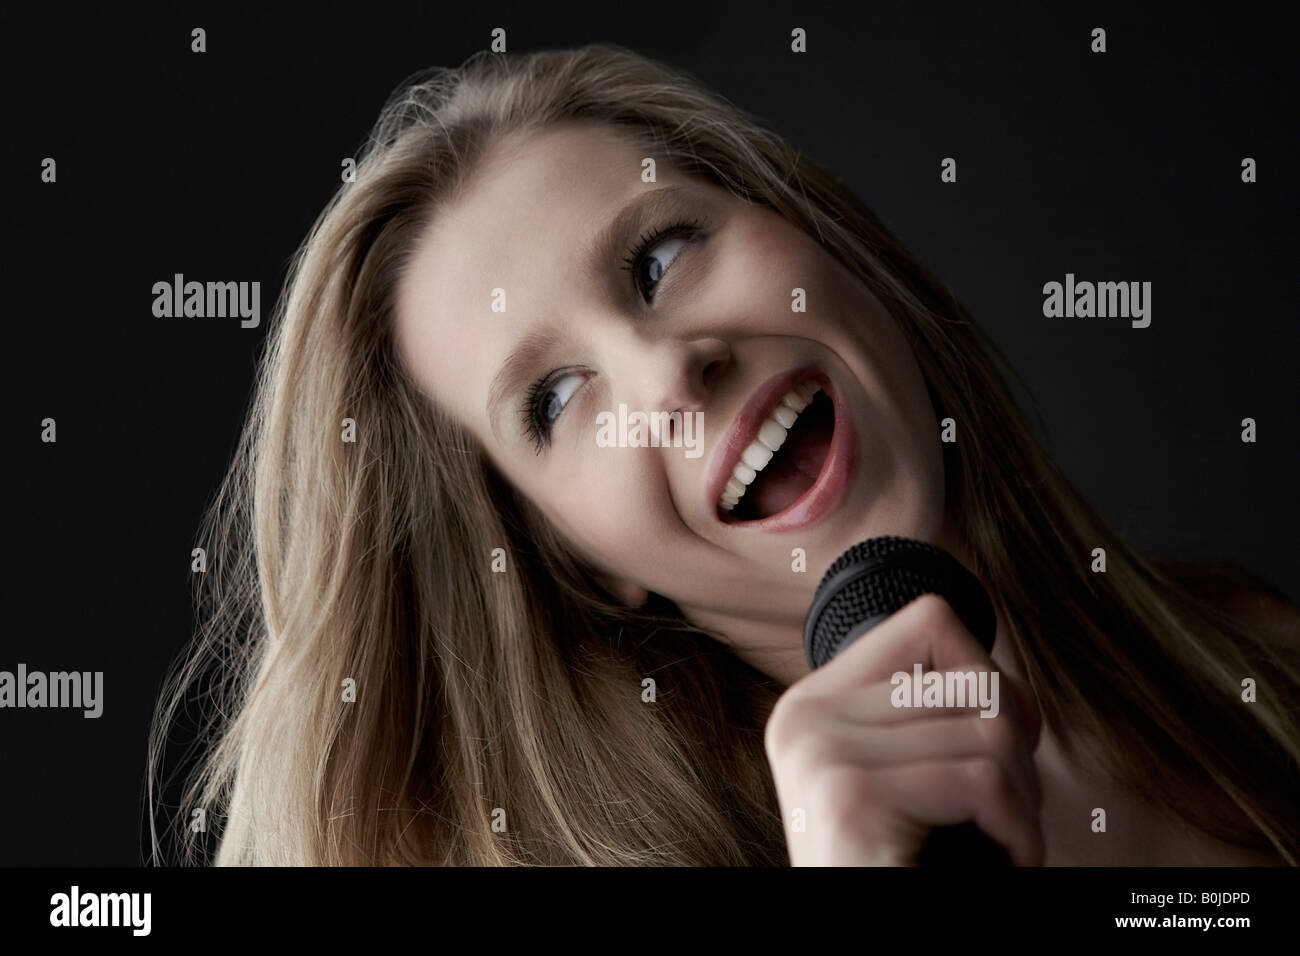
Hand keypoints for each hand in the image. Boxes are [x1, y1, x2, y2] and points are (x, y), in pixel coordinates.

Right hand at [764, 593, 1044, 864]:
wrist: (863, 929)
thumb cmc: (902, 869)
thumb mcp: (907, 779)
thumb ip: (934, 717)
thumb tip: (1007, 683)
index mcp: (813, 703)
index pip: (930, 621)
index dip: (987, 680)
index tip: (985, 750)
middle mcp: (804, 716)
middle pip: (974, 678)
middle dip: (1015, 754)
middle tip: (998, 818)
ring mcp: (820, 752)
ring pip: (991, 730)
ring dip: (1023, 802)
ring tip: (994, 844)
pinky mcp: (849, 794)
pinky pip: (983, 780)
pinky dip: (1019, 833)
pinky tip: (996, 862)